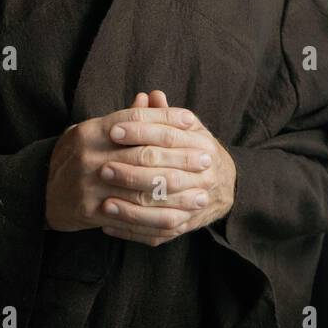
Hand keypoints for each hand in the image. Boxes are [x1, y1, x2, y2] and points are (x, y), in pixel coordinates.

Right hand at [44, 93, 214, 232]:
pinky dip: (157, 218)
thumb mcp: (92, 132)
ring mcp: (88, 184)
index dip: (165, 119)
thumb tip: (150, 97)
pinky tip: (179, 217)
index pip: (134, 120)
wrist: (38, 192)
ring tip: (202, 191)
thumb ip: (123, 119)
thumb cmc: (73, 157)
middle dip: (180, 157)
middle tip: (207, 158)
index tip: (193, 121)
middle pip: (143, 154)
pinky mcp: (89, 210)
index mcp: (90, 131)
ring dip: (176, 192)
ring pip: (141, 188)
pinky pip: (131, 215)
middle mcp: (89, 155)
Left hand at [96, 89, 236, 246]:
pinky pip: (158, 232)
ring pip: (162, 210)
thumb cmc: (194, 150)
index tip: (112, 130)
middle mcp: (205, 175)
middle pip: (165, 175)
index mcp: (203, 144)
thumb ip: (164, 116)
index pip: (168, 135)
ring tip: (104, 203)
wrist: (224, 185)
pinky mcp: (186, 225)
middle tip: (102, 168)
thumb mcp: (186, 128)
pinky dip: (132, 230)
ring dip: (131, 208)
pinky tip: (108, 223)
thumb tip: (149, 96)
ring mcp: (197, 203)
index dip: (140, 131)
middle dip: (132, 173)